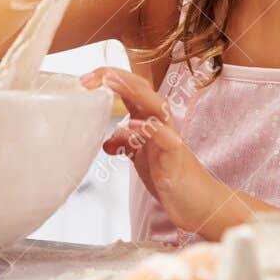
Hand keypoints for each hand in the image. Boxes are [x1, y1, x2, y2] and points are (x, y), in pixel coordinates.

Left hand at [84, 66, 257, 239]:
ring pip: (155, 106)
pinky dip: (150, 129)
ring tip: (111, 81)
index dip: (109, 79)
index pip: (130, 89)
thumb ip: (125, 143)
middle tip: (89, 77)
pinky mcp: (175, 157)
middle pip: (142, 89)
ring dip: (133, 91)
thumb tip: (107, 141)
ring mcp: (169, 138)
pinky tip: (132, 125)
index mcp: (149, 120)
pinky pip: (165, 138)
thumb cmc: (169, 174)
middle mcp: (160, 123)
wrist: (196, 202)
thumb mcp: (140, 157)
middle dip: (116, 77)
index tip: (84, 80)